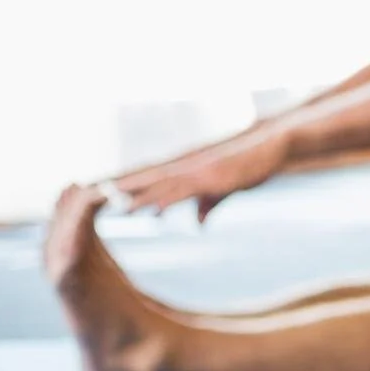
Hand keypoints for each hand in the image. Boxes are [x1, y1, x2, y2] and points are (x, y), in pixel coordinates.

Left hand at [114, 127, 289, 220]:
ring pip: (162, 187)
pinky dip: (168, 201)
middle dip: (124, 190)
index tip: (107, 194)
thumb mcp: (227, 189)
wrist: (272, 146)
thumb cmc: (251, 164)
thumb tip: (197, 224)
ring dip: (140, 197)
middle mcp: (188, 168)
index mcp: (188, 170)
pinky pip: (185, 192)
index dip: (130, 186)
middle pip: (150, 180)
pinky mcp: (212, 179)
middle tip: (97, 197)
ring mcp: (199, 172)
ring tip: (117, 207)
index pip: (153, 179)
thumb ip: (208, 205)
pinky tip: (154, 211)